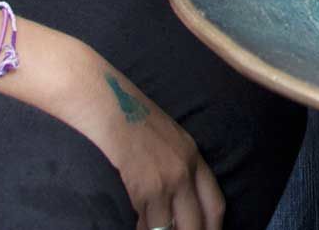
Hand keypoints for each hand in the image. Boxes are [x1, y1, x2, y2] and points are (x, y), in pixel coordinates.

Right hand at [24, 30, 221, 229]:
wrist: (103, 100)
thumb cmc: (126, 115)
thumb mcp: (164, 137)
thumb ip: (174, 164)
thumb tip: (173, 199)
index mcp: (193, 156)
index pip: (215, 204)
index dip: (213, 229)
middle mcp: (185, 170)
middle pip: (198, 223)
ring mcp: (166, 180)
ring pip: (171, 229)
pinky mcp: (144, 188)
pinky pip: (147, 225)